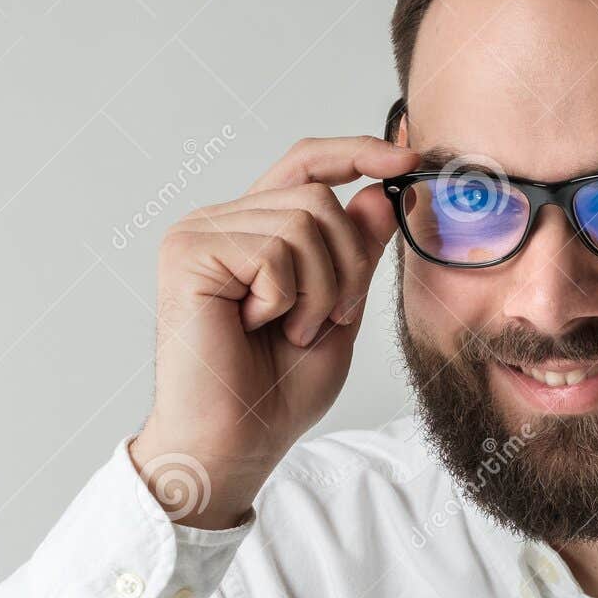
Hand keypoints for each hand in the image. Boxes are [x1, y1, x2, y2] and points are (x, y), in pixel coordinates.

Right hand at [129, 135, 416, 527]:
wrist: (234, 444)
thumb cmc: (274, 394)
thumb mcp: (338, 311)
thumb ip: (357, 253)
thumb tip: (383, 193)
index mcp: (253, 231)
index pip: (307, 167)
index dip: (358, 153)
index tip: (409, 160)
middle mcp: (220, 222)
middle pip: (318, 198)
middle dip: (346, 265)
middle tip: (325, 320)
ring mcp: (199, 234)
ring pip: (303, 221)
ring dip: (318, 289)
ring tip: (288, 331)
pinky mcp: (188, 253)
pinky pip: (274, 251)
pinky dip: (286, 299)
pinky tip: (257, 328)